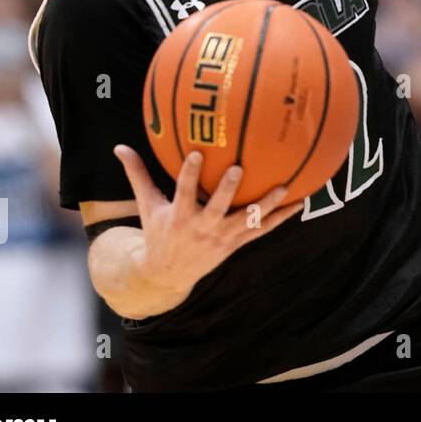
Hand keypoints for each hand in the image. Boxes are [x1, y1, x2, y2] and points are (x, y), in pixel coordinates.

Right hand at [113, 145, 302, 299]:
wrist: (168, 274)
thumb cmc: (158, 232)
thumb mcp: (147, 206)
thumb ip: (138, 175)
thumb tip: (120, 147)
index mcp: (179, 216)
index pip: (182, 191)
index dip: (189, 173)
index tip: (196, 152)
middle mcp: (202, 227)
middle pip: (217, 207)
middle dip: (227, 190)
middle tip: (239, 168)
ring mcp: (222, 238)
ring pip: (246, 221)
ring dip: (266, 206)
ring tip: (285, 187)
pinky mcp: (236, 244)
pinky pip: (262, 231)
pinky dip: (281, 218)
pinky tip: (300, 202)